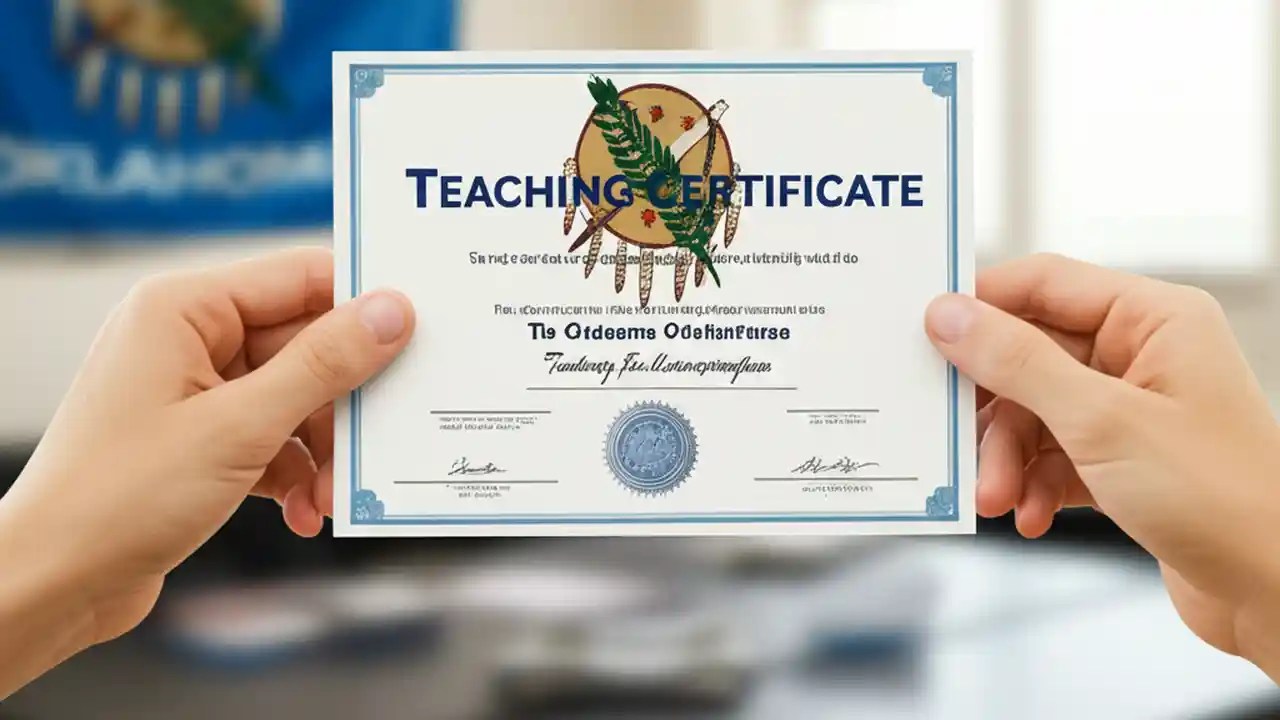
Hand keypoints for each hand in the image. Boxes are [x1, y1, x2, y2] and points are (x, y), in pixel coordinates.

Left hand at [0, 248, 413, 696]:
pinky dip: (293, 473)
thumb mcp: (240, 427)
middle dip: (342, 404)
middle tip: (379, 439)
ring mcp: (191, 389)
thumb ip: (323, 365)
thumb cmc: (119, 497)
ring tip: (326, 499)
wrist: (52, 583)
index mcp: (184, 308)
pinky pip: (270, 436)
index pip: (300, 278)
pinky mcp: (197, 436)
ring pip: (293, 398)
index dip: (363, 306)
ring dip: (322, 450)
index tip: (420, 335)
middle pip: (304, 345)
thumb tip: (391, 311)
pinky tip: (300, 512)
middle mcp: (186, 337)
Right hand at [925, 253, 1279, 679]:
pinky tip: (1032, 516)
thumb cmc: (1217, 497)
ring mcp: (1133, 408)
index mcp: (1153, 317)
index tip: (923, 333)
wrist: (1274, 590)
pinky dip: (1034, 484)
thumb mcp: (1099, 421)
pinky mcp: (1124, 460)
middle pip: (1029, 356)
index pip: (1044, 284)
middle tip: (955, 444)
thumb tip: (948, 314)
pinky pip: (1054, 455)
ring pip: (1035, 413)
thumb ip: (1017, 362)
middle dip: (992, 411)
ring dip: (1008, 458)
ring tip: (997, 500)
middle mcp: (1143, 353)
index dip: (980, 305)